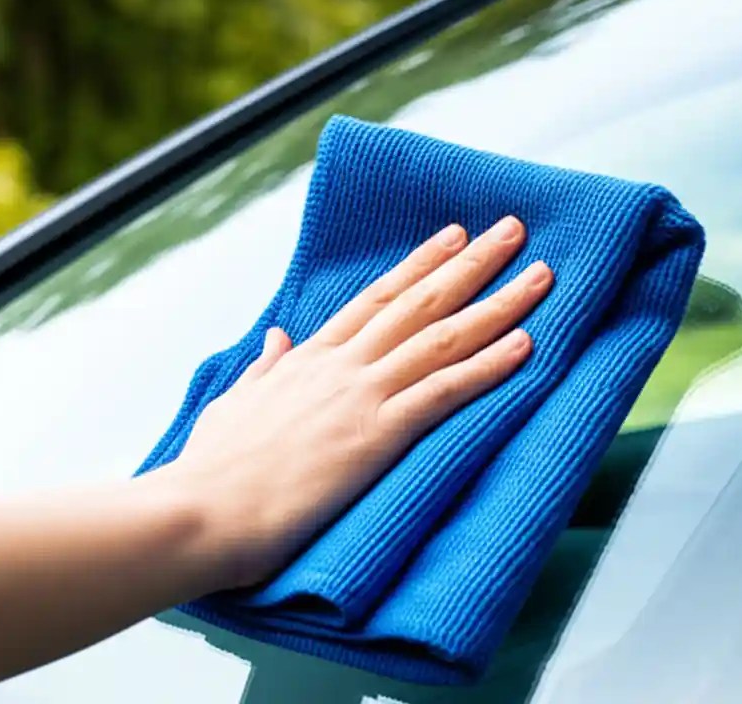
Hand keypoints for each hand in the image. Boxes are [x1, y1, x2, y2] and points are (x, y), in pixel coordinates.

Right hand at [152, 215, 551, 589]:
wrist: (199, 511)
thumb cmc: (211, 471)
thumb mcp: (234, 405)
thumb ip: (263, 368)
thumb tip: (277, 337)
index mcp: (309, 359)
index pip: (377, 299)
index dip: (421, 265)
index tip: (454, 236)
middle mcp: (342, 366)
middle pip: (420, 301)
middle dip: (472, 263)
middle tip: (514, 230)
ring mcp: (361, 395)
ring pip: (444, 337)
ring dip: (498, 303)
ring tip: (542, 276)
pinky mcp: (376, 435)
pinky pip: (444, 391)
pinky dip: (489, 365)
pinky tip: (526, 345)